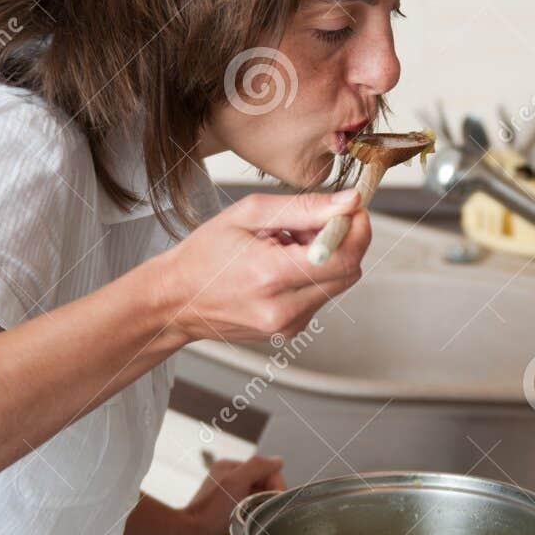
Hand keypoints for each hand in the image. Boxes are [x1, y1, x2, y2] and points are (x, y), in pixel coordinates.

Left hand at [119, 453, 285, 534]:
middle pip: (263, 485)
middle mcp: (227, 479)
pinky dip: (255, 518)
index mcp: (230, 467)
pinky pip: (249, 512)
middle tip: (267, 515)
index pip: (267, 471)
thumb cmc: (211, 513)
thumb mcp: (236, 483)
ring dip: (263, 510)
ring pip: (258, 499)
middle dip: (269, 499)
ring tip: (259, 522)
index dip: (276, 486)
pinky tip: (251, 527)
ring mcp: (226, 497)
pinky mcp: (226, 515)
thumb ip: (257, 467)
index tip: (277, 504)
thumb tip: (278, 461)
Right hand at [154, 190, 369, 347]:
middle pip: (348, 273)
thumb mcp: (248, 215)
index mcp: (270, 275)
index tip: (353, 211)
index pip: (343, 257)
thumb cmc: (204, 255)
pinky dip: (311, 277)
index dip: (357, 231)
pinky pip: (319, 298)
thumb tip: (349, 203)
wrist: (177, 299)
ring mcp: (288, 326)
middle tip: (308, 225)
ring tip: (285, 246)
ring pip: (336, 285)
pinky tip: (281, 266)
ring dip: (324, 260)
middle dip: (340, 242)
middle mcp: (283, 308)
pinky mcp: (289, 332)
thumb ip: (304, 208)